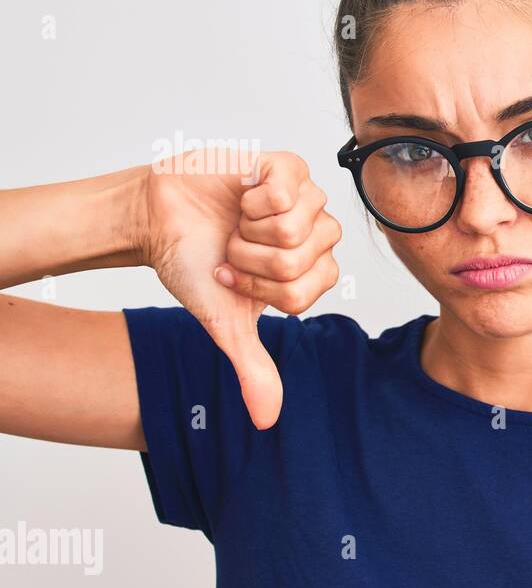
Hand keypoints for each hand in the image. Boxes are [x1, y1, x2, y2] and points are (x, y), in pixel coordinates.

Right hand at [140, 149, 341, 429]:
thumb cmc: (195, 266)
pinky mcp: (288, 167)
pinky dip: (253, 198)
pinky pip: (287, 188)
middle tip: (233, 249)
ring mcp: (307, 200)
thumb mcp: (224, 324)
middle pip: (299, 259)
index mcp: (313, 273)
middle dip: (251, 260)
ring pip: (294, 226)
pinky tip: (243, 196)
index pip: (303, 292)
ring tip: (237, 223)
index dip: (259, 289)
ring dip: (249, 230)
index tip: (235, 278)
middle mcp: (317, 236)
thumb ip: (253, 367)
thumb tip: (267, 420)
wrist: (157, 219)